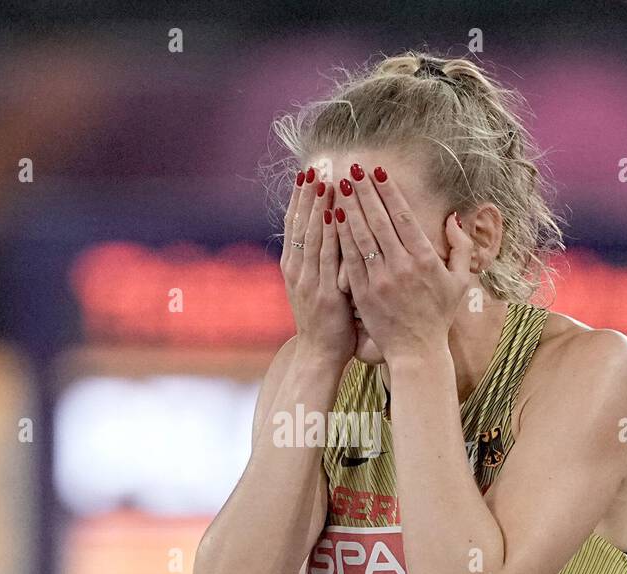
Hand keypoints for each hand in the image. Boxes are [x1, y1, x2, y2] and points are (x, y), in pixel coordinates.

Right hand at [280, 167, 353, 367]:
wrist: (318, 355)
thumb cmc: (324, 322)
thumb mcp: (315, 288)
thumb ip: (319, 263)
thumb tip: (326, 235)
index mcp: (293, 266)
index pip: (295, 224)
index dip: (300, 197)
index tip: (307, 172)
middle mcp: (296, 269)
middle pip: (300, 223)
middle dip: (308, 193)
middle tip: (316, 163)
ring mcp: (308, 281)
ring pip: (311, 235)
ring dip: (317, 205)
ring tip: (324, 178)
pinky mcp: (323, 293)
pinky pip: (326, 256)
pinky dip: (328, 232)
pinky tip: (333, 212)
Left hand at [334, 166, 473, 362]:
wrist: (417, 351)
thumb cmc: (439, 315)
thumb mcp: (460, 281)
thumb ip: (460, 248)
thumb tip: (452, 218)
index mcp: (425, 260)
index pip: (403, 217)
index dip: (389, 192)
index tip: (379, 172)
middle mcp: (401, 266)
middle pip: (379, 220)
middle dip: (365, 192)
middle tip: (353, 169)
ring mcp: (380, 280)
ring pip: (361, 236)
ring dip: (350, 208)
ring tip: (340, 186)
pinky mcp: (363, 293)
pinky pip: (349, 259)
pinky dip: (341, 237)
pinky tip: (333, 218)